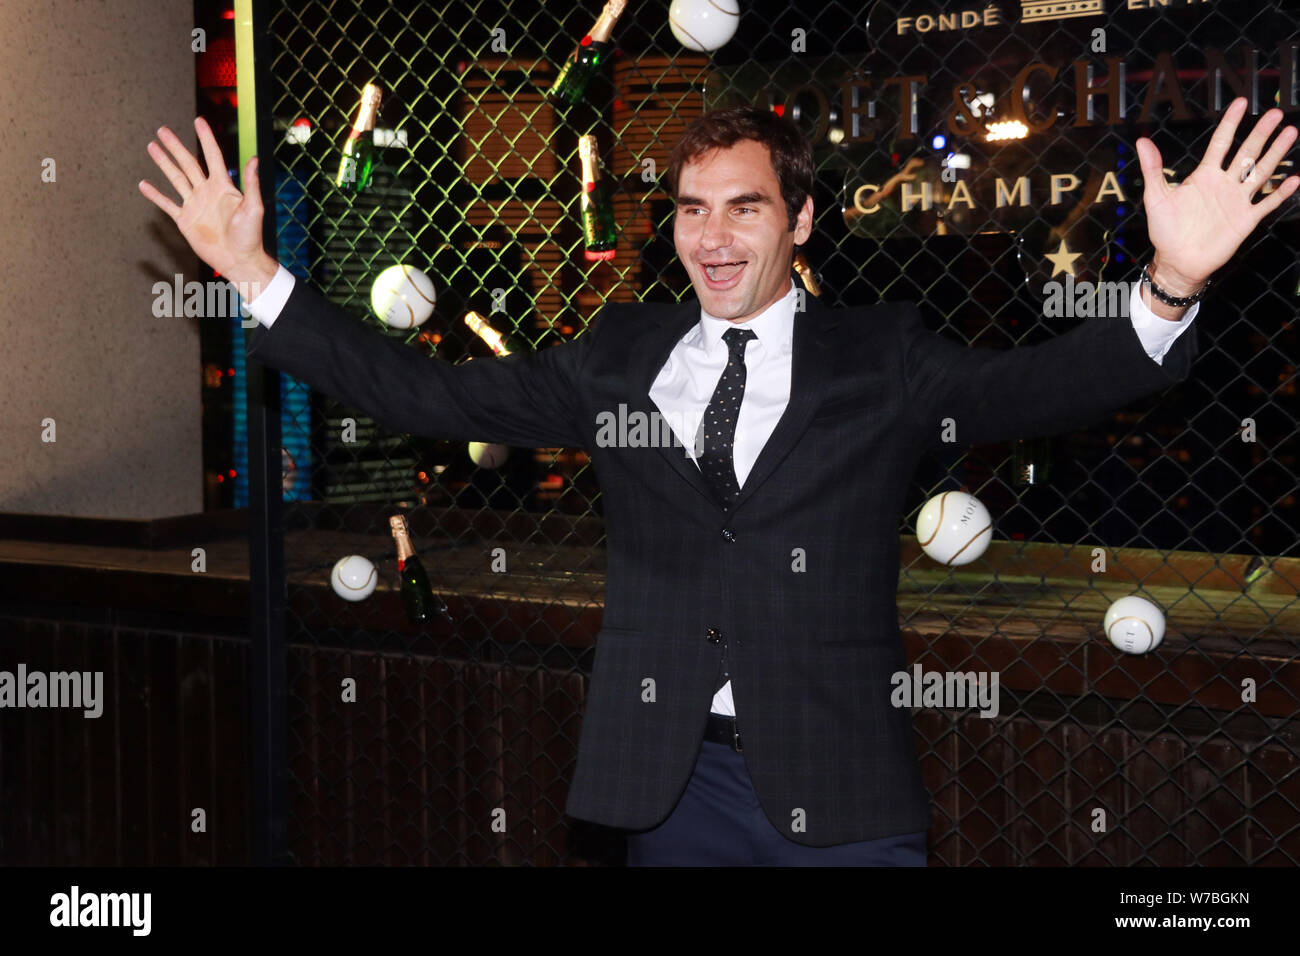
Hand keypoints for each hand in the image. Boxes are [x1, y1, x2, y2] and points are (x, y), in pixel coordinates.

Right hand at [138, 117, 277, 293]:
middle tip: (161, 130)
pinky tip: (143, 184)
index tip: (199, 120)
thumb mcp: (254, 208)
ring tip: (152, 146)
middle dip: (175, 146)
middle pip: (188, 163)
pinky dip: (155, 195)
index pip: (212, 156)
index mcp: (224, 186)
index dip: (206, 138)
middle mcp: (207, 192)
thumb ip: (252, 184)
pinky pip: (167, 204)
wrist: (238, 260)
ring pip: (176, 178)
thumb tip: (255, 158)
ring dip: (163, 163)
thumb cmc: (250, 236)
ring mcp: (195, 205)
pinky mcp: (185, 220)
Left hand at [1135, 97, 1298, 293]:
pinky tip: (1294, 179)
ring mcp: (1237, 201)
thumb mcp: (1156, 197)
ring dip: (1276, 153)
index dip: (1231, 123)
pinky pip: (1267, 204)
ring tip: (1290, 133)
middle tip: (1274, 114)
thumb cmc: (1165, 231)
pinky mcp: (1246, 220)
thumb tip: (1142, 141)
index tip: (1241, 103)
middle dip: (1261, 133)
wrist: (1177, 262)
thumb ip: (1153, 169)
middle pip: (1246, 153)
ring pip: (1260, 172)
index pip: (1220, 143)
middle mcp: (1224, 184)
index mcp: (1204, 176)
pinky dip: (1280, 193)